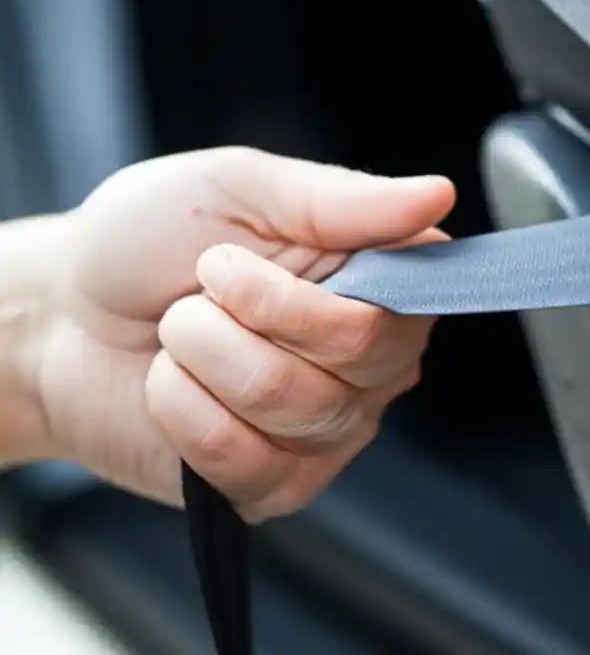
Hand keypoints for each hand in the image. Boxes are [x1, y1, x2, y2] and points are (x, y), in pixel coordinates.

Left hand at [33, 146, 454, 520]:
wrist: (61, 317)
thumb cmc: (150, 242)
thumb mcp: (242, 191)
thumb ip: (346, 201)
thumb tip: (440, 194)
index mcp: (377, 283)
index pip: (410, 303)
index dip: (324, 291)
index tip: (252, 261)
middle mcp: (372, 363)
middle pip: (356, 352)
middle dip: (249, 311)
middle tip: (203, 286)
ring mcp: (331, 430)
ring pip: (291, 400)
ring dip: (202, 353)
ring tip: (180, 333)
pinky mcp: (278, 486)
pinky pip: (246, 460)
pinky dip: (182, 412)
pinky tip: (173, 389)